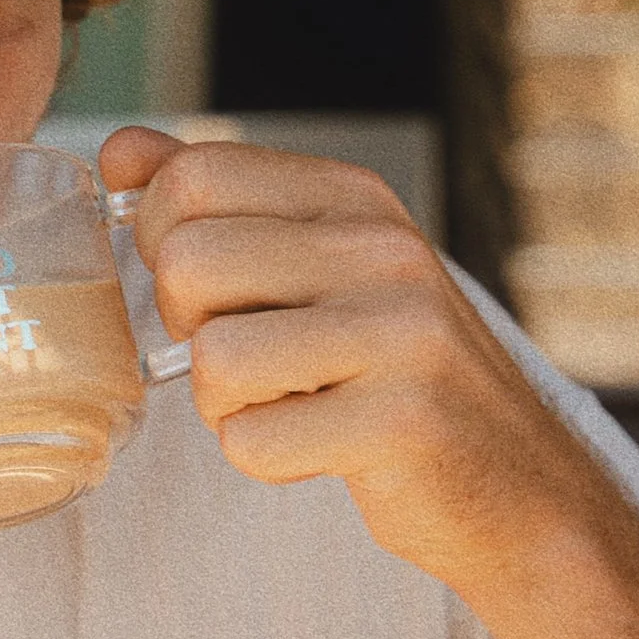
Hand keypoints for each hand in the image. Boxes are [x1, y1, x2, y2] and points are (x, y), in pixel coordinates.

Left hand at [101, 125, 595, 595]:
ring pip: (213, 359)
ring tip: (292, 407)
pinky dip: (267, 461)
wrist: (519, 488)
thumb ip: (224, 204)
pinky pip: (251, 443)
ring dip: (227, 406)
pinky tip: (324, 450)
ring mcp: (402, 333)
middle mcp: (385, 250)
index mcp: (357, 198)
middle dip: (190, 328)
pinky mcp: (403, 422)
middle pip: (187, 263)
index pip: (194, 174)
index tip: (211, 288)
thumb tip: (119, 150)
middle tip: (252, 357)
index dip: (164, 240)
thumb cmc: (394, 374)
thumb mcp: (321, 266)